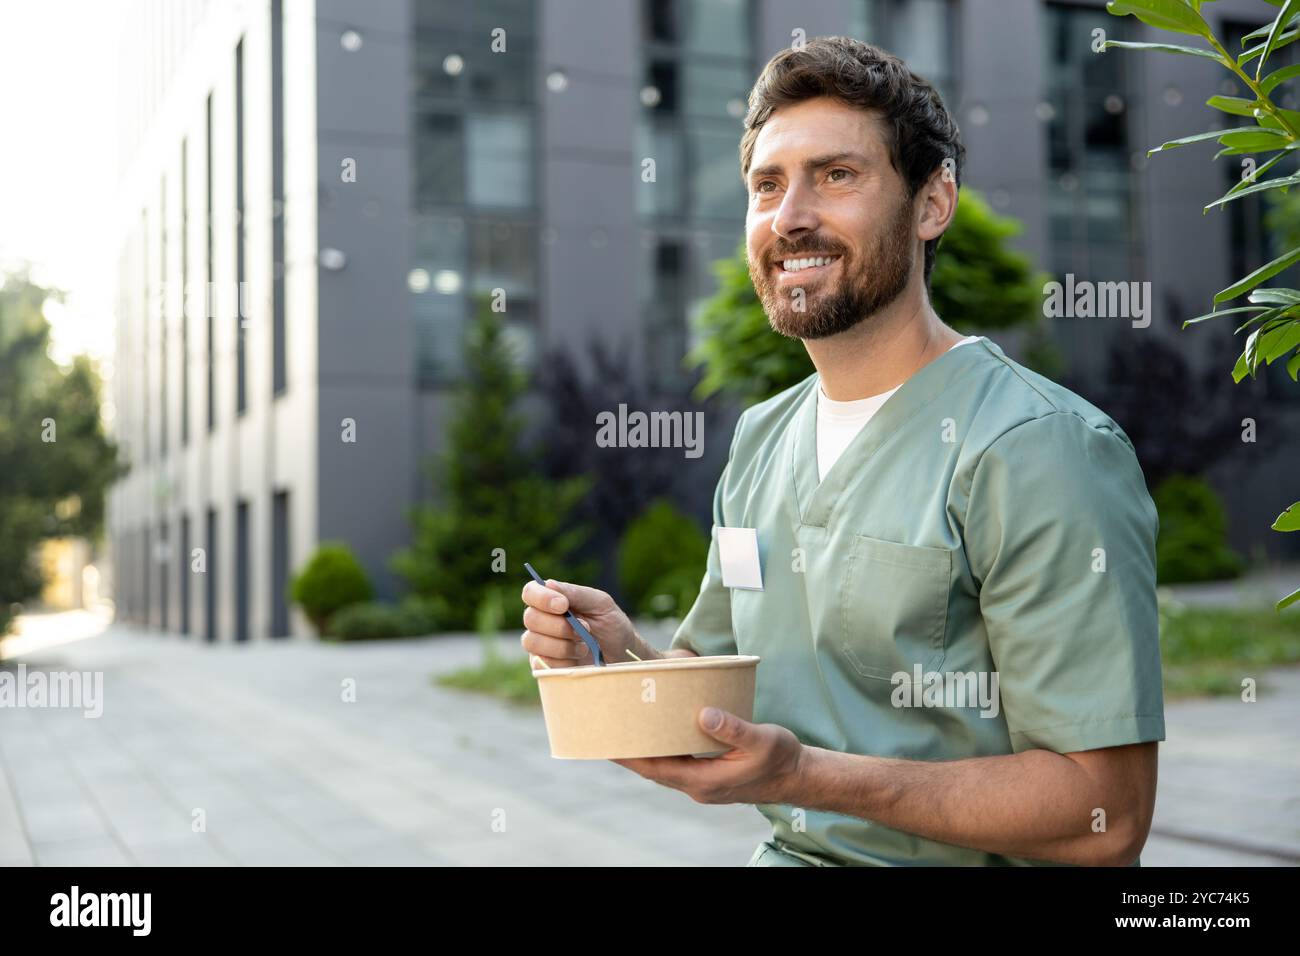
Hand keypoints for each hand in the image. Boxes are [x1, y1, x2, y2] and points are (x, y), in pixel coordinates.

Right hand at [520, 578, 637, 668]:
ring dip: (561, 645)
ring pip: (532, 642)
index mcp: (552, 600)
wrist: (622, 657)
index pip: (531, 592)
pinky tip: (577, 660)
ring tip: (584, 646)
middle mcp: (541, 621)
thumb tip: (549, 584)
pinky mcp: (544, 666)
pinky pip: (541, 664)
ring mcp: (540, 645)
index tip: (563, 605)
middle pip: (530, 618)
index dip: (542, 598)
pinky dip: (563, 661)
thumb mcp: (601, 604)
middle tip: (585, 628)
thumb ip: (576, 593)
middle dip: (559, 626)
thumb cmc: (612, 626)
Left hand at [613, 707, 806, 806]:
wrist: (798, 777)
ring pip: (664, 768)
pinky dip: (662, 751)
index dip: (632, 757)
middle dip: (630, 754)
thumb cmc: (781, 758)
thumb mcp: (761, 739)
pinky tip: (654, 734)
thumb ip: (733, 729)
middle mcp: (698, 786)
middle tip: (606, 731)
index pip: (658, 769)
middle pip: (654, 770)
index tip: (609, 744)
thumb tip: (703, 714)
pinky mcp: (708, 776)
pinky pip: (676, 764)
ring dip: (643, 753)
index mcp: (705, 781)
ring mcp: (702, 783)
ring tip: (623, 730)